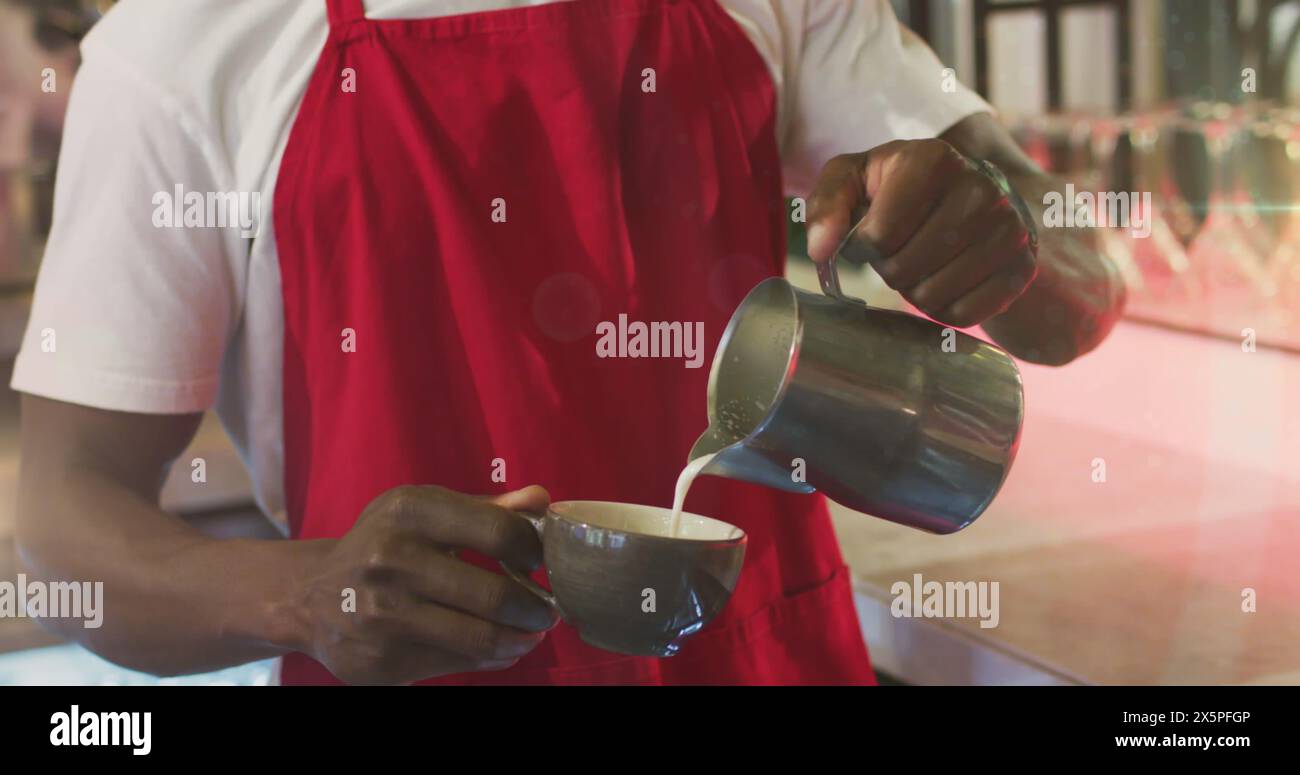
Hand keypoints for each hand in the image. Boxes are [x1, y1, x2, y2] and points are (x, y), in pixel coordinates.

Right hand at [295, 484, 558, 684]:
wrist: (310, 595)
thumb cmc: (385, 545)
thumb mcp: (426, 512)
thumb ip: (487, 509)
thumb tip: (543, 501)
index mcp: (409, 511)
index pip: (499, 532)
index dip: (534, 551)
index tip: (543, 563)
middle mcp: (391, 560)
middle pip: (494, 594)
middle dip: (535, 608)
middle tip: (549, 612)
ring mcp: (383, 613)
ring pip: (480, 638)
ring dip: (520, 639)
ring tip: (532, 634)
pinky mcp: (380, 659)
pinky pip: (457, 663)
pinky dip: (491, 658)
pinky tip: (501, 649)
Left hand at [806, 139, 1037, 328]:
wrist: (971, 200)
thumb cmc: (898, 190)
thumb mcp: (854, 180)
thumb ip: (825, 205)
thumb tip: (820, 248)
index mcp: (934, 159)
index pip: (880, 235)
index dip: (866, 245)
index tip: (874, 232)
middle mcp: (982, 188)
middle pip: (903, 268)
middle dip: (890, 268)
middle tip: (900, 250)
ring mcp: (1010, 228)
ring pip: (932, 296)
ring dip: (915, 291)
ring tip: (924, 263)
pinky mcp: (1022, 268)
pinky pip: (964, 315)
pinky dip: (946, 309)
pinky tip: (949, 280)